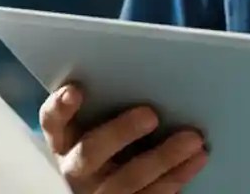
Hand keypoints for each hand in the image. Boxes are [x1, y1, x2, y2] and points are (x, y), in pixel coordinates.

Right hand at [39, 84, 208, 193]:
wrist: (109, 180)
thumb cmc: (112, 136)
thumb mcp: (102, 122)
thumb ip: (113, 100)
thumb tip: (151, 68)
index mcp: (65, 140)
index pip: (53, 122)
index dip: (61, 107)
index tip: (77, 90)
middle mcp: (75, 169)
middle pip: (90, 153)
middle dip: (120, 132)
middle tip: (150, 114)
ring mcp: (98, 192)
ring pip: (127, 180)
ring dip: (163, 158)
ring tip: (193, 138)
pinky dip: (178, 176)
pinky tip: (197, 158)